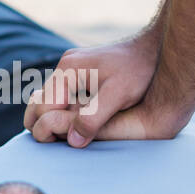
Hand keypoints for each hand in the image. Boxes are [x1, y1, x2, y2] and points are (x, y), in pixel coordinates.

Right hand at [23, 35, 191, 146]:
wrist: (155, 50)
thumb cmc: (140, 70)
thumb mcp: (119, 95)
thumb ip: (94, 117)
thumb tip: (72, 141)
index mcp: (67, 71)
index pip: (43, 108)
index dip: (50, 129)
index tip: (67, 143)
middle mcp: (64, 68)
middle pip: (39, 105)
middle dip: (47, 125)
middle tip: (67, 142)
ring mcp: (70, 70)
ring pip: (48, 102)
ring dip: (57, 120)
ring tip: (75, 135)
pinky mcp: (79, 75)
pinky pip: (62, 98)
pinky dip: (67, 112)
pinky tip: (83, 123)